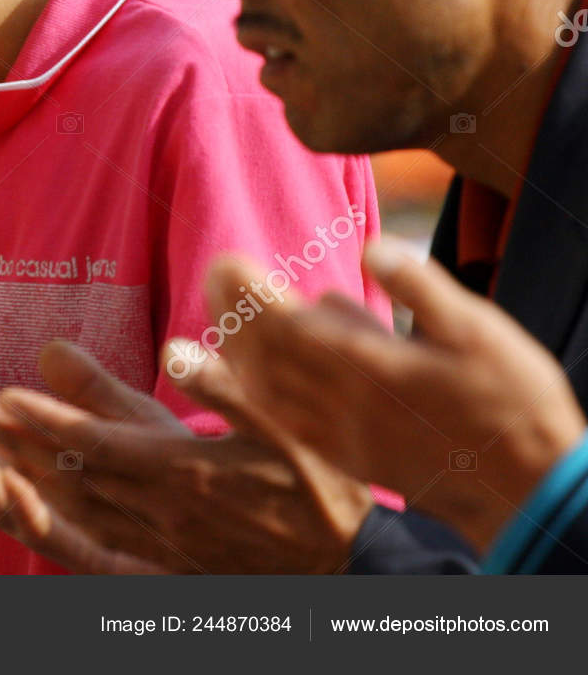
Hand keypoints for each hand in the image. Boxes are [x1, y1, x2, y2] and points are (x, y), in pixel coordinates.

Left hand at [0, 339, 376, 572]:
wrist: (348, 565)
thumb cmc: (321, 484)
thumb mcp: (286, 425)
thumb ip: (227, 386)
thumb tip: (175, 349)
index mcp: (184, 469)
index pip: (94, 443)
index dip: (44, 420)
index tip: (2, 397)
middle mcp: (162, 510)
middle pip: (71, 477)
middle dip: (15, 445)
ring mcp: (162, 544)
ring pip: (77, 511)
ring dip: (24, 482)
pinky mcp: (167, 569)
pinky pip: (99, 551)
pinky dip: (58, 530)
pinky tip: (28, 513)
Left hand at [205, 240, 587, 551]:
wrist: (526, 490)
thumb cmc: (511, 403)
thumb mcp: (482, 333)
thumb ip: (423, 290)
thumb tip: (372, 247)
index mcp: (373, 365)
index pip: (291, 322)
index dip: (251, 293)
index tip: (225, 260)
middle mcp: (347, 401)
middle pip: (268, 354)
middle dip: (233, 312)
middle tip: (211, 272)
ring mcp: (344, 434)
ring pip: (269, 392)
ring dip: (233, 354)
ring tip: (213, 319)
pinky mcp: (350, 456)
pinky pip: (285, 426)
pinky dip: (254, 400)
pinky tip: (242, 382)